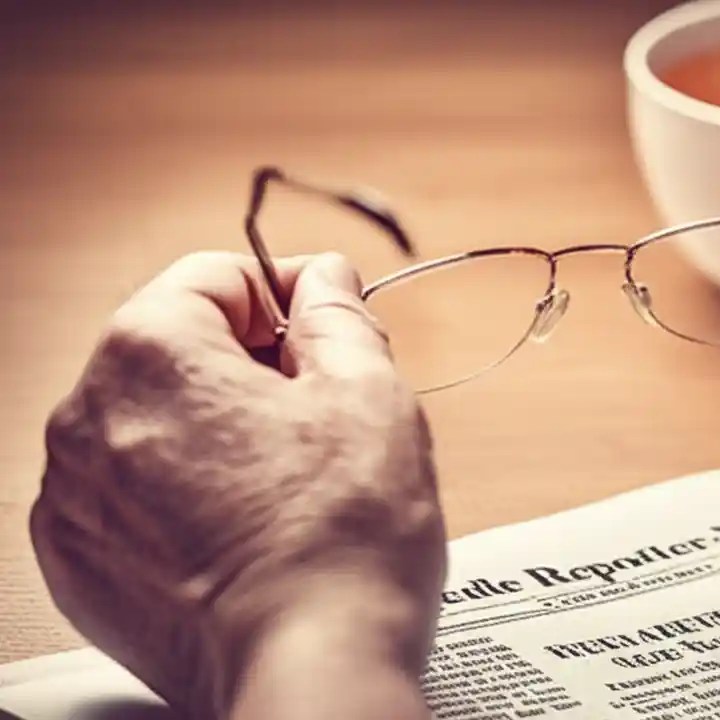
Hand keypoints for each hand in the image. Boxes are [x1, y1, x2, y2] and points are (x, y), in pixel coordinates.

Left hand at [31, 253, 444, 718]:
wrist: (310, 670)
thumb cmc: (343, 537)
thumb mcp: (369, 393)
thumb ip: (337, 315)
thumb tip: (322, 280)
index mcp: (149, 354)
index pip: (217, 276)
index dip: (289, 293)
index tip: (330, 326)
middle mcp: (84, 418)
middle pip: (177, 347)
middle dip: (252, 363)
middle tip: (324, 408)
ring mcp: (73, 498)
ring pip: (155, 421)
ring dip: (218, 428)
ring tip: (289, 478)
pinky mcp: (79, 564)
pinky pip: (132, 492)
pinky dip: (183, 492)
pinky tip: (246, 524)